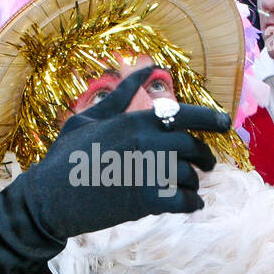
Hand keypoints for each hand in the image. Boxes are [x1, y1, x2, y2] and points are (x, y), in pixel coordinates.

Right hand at [0, 67, 229, 273]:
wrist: (47, 200)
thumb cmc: (65, 158)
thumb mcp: (88, 119)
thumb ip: (120, 97)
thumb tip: (145, 69)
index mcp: (133, 120)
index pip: (185, 115)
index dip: (211, 119)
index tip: (226, 123)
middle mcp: (145, 143)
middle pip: (193, 147)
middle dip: (205, 156)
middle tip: (208, 163)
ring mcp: (147, 173)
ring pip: (190, 176)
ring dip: (195, 181)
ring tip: (192, 186)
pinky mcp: (145, 202)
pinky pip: (184, 201)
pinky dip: (193, 203)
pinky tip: (192, 204)